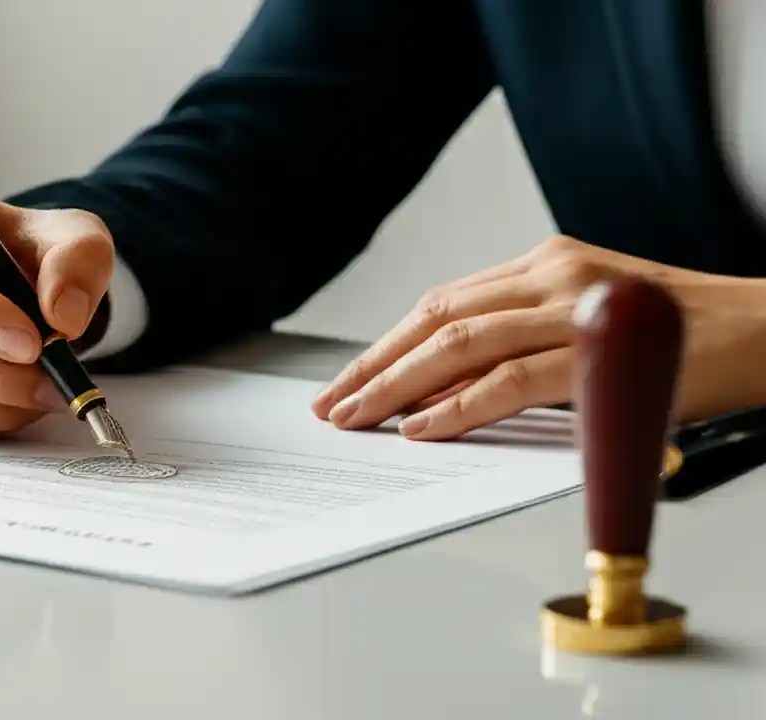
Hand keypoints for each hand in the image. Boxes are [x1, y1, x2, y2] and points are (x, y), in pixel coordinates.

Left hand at [311, 235, 765, 439]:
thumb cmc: (681, 340)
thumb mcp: (590, 323)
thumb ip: (527, 340)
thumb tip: (448, 387)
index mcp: (544, 264)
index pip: (442, 304)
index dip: (385, 346)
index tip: (345, 380)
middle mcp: (552, 273)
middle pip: (436, 320)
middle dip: (373, 367)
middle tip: (329, 405)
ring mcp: (575, 305)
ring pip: (460, 345)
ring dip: (397, 387)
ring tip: (356, 420)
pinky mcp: (600, 349)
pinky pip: (509, 379)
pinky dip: (456, 406)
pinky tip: (419, 428)